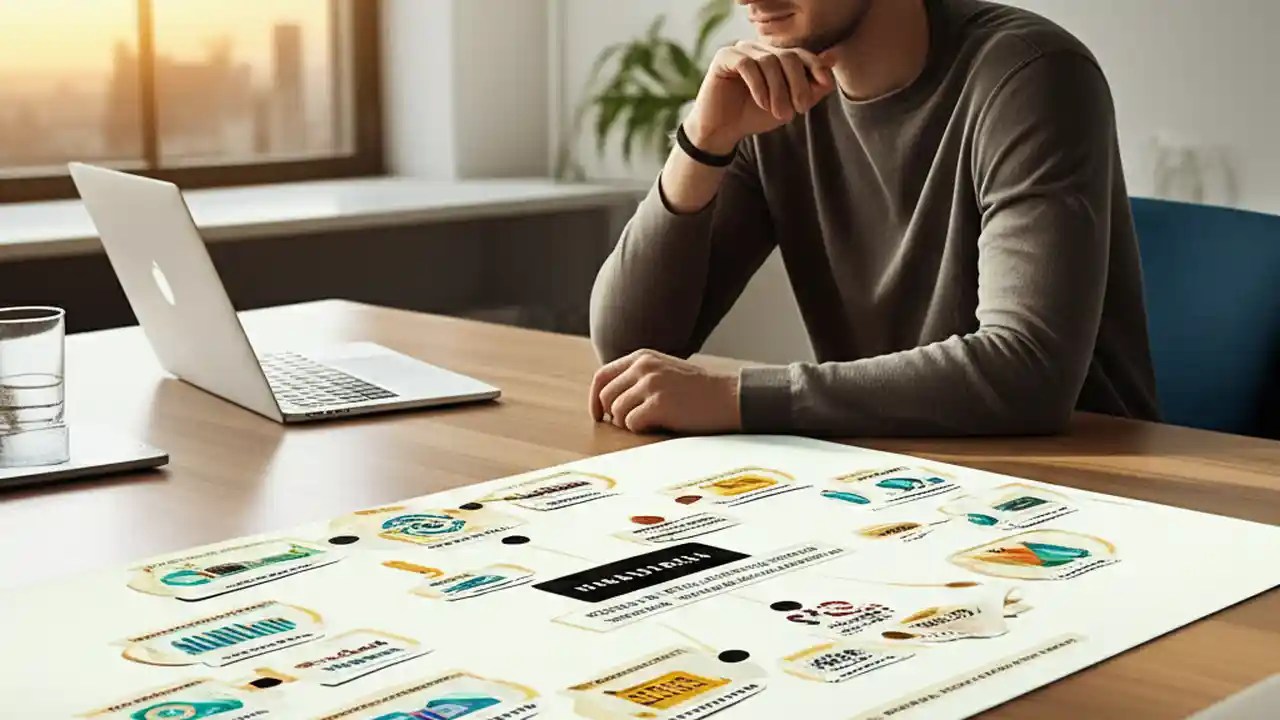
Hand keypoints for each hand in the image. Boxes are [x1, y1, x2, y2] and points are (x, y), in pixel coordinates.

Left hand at [588, 350, 741, 433]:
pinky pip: (631, 424)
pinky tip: (658, 424)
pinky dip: (640, 429)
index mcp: (642, 357)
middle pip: (606, 395)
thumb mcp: (664, 370)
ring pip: (616, 412)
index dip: (595, 398)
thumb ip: (638, 377)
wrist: (728, 396)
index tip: (598, 414)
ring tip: (650, 422)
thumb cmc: (697, 390)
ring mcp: (650, 384)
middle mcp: (643, 367)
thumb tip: (607, 399)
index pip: (602, 376)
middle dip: (612, 414)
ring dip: (628, 423)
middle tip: (630, 423)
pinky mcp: (658, 404)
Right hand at [685, 41, 836, 153]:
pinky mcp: (723, 58)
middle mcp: (757, 48)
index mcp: (773, 56)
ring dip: (779, 91)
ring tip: (781, 114)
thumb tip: (833, 59)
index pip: (799, 53)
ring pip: (769, 61)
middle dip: (798, 84)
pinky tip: (762, 104)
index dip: (815, 65)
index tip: (826, 84)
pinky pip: (747, 64)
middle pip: (787, 56)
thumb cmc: (753, 117)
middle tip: (800, 110)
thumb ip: (811, 87)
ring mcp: (739, 50)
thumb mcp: (789, 105)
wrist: (721, 132)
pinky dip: (759, 85)